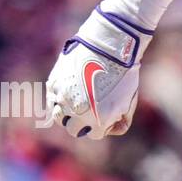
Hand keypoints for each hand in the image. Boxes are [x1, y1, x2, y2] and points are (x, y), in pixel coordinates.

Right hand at [41, 8, 152, 139]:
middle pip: (74, 129)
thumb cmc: (124, 73)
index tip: (106, 115)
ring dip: (68, 114)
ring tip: (79, 101)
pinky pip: (52, 101)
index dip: (101, 126)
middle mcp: (78, 114)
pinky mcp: (54, 85)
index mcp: (99, 120)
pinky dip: (59, 100)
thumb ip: (122, 120)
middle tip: (91, 109)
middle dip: (83, 123)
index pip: (95, 134)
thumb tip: (112, 129)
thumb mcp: (129, 100)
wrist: (110, 46)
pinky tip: (70, 92)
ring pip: (59, 118)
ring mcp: (64, 99)